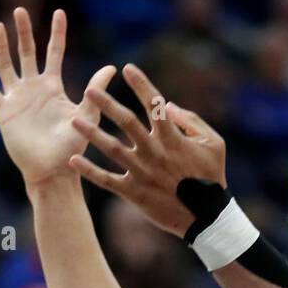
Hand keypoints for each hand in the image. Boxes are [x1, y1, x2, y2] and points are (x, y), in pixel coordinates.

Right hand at [0, 8, 114, 190]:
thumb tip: (112, 67)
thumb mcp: (87, 115)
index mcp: (53, 88)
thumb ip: (95, 91)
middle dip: (23, 32)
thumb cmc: (73, 148)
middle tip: (20, 10)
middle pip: (26, 53)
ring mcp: (17, 99)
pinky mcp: (3, 112)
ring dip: (1, 47)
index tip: (59, 13)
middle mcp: (33, 89)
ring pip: (5, 66)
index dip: (56, 33)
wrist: (54, 172)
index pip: (54, 53)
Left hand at [69, 66, 227, 236]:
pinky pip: (107, 181)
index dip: (141, 84)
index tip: (128, 69)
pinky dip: (90, 172)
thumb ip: (192, 120)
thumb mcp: (214, 144)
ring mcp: (142, 173)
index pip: (154, 104)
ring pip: (112, 149)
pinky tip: (73, 160)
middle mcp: (154, 153)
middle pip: (126, 122)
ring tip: (74, 120)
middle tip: (89, 90)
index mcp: (172, 139)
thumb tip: (169, 105)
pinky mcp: (135, 193)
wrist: (207, 218)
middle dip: (107, 104)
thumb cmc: (212, 178)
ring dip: (92, 134)